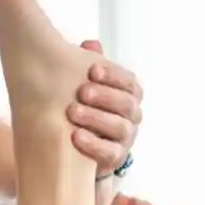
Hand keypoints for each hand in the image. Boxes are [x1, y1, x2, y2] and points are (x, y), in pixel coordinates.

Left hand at [67, 40, 142, 176]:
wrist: (73, 147)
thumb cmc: (82, 108)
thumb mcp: (82, 84)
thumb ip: (87, 64)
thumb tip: (90, 44)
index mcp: (128, 95)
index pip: (130, 83)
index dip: (114, 76)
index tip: (92, 70)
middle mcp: (131, 116)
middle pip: (127, 104)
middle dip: (104, 96)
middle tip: (81, 92)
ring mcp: (125, 139)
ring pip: (120, 127)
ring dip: (96, 118)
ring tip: (73, 112)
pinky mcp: (114, 159)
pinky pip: (110, 153)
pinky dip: (94, 144)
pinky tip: (76, 136)